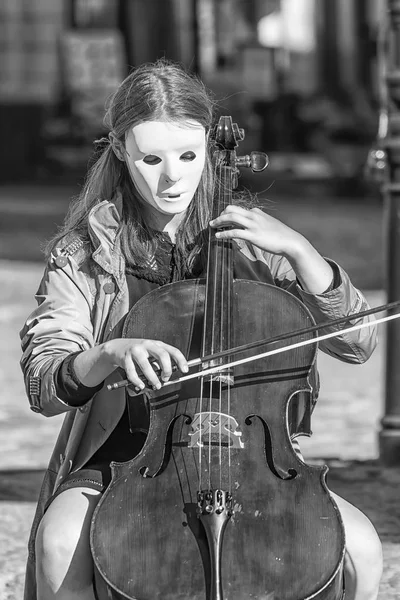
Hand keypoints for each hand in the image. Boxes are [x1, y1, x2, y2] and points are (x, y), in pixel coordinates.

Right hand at [103, 338, 187, 390]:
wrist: (117, 347)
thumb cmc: (137, 352)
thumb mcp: (151, 353)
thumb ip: (159, 362)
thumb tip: (167, 376)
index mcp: (156, 344)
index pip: (172, 351)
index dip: (181, 360)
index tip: (185, 370)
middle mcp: (147, 345)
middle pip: (162, 355)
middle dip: (166, 370)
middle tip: (166, 378)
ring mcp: (136, 350)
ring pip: (147, 366)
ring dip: (153, 378)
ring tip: (155, 385)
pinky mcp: (125, 358)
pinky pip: (132, 372)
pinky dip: (138, 381)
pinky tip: (141, 385)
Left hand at [209, 205, 333, 292]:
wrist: (291, 241)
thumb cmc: (281, 235)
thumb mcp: (269, 224)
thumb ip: (259, 222)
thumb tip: (251, 227)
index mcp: (257, 212)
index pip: (238, 208)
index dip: (227, 213)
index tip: (221, 218)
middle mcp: (254, 215)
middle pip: (231, 209)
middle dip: (220, 214)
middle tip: (214, 221)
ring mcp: (253, 225)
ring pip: (230, 217)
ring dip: (218, 222)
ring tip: (212, 226)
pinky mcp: (252, 235)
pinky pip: (234, 232)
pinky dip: (223, 234)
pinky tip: (218, 237)